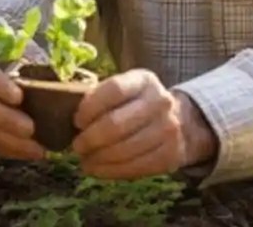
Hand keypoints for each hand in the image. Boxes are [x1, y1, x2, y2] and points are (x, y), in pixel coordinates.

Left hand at [71, 69, 216, 179]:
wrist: (182, 122)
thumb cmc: (138, 104)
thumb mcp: (126, 89)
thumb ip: (102, 97)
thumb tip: (70, 118)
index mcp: (144, 80)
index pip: (114, 90)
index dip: (90, 107)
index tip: (76, 121)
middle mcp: (160, 102)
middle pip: (116, 124)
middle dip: (90, 138)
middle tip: (77, 145)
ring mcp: (168, 130)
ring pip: (124, 150)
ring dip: (98, 158)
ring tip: (85, 159)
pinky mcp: (170, 155)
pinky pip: (134, 168)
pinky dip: (110, 171)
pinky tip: (97, 169)